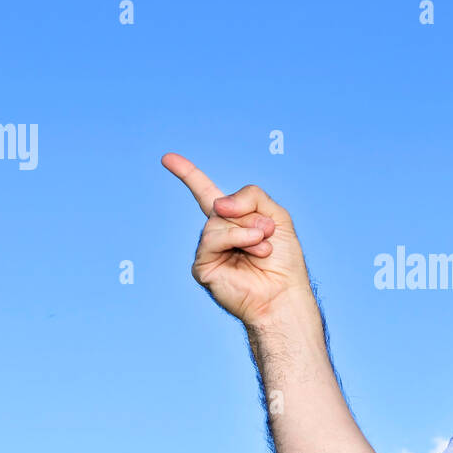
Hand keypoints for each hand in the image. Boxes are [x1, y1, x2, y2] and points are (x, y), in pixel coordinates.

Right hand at [161, 152, 310, 326]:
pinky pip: (213, 239)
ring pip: (216, 220)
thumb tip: (218, 204)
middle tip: (269, 233)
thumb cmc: (284, 260)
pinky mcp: (202, 266)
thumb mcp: (277, 215)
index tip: (167, 158)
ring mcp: (207, 249)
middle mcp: (216, 233)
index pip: (204, 192)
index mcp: (232, 220)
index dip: (187, 174)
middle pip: (221, 204)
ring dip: (247, 230)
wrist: (284, 294)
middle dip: (250, 215)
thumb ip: (251, 196)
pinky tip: (255, 251)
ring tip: (264, 246)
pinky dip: (237, 239)